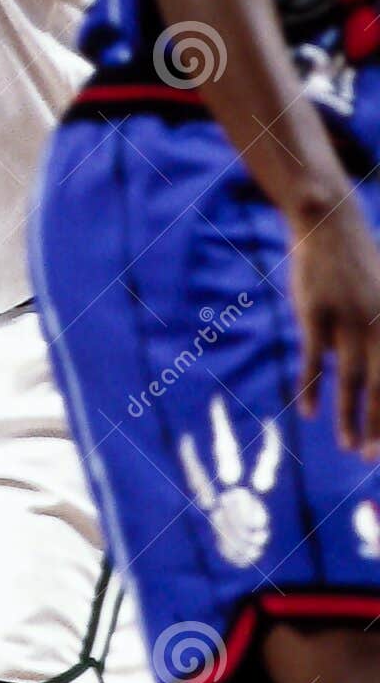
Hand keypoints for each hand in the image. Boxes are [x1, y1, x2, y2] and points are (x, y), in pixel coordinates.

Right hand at [291, 199, 379, 454]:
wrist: (328, 223)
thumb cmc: (358, 265)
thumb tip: (372, 378)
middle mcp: (377, 324)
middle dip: (379, 427)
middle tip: (371, 458)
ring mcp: (346, 319)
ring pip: (350, 379)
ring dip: (349, 417)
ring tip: (348, 446)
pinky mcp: (315, 312)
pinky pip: (314, 359)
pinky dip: (313, 388)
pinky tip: (310, 412)